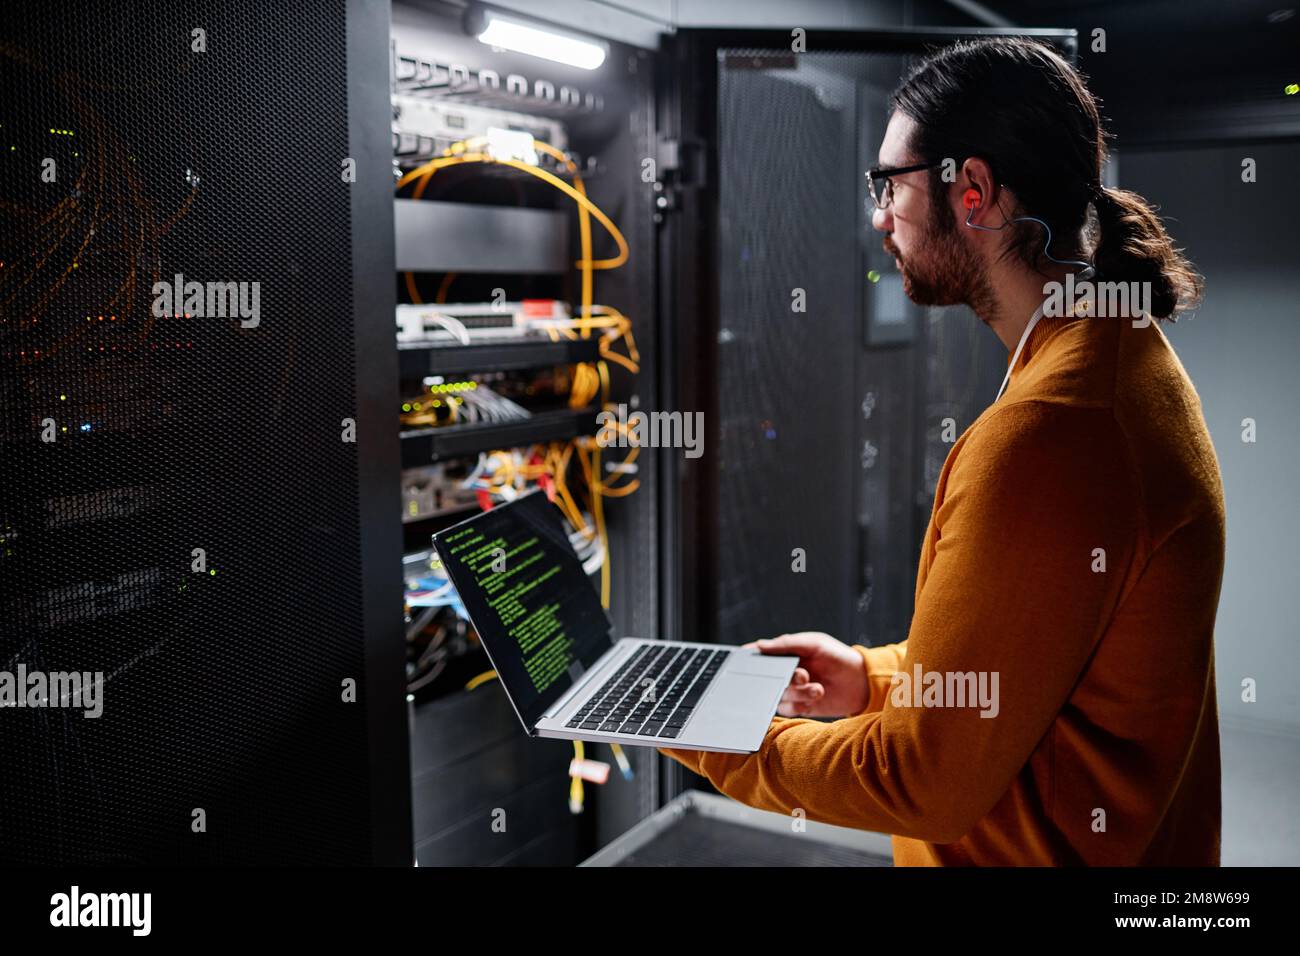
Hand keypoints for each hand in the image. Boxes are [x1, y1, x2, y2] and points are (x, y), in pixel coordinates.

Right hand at [743, 632, 869, 717]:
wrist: (862, 683)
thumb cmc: (839, 657)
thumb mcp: (815, 643)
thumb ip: (788, 643)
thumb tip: (760, 645)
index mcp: (787, 654)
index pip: (762, 655)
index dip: (749, 658)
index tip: (743, 660)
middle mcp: (786, 672)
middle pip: (768, 679)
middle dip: (784, 679)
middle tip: (802, 675)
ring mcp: (792, 690)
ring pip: (778, 695)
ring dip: (797, 693)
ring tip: (818, 688)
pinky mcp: (800, 706)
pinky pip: (788, 709)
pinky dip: (800, 704)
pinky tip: (816, 698)